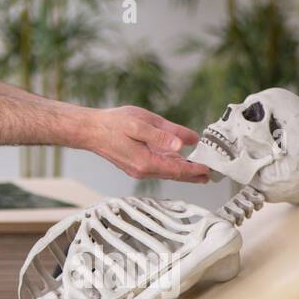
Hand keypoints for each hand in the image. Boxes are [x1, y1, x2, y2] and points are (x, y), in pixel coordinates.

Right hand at [82, 106, 210, 182]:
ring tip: (198, 170)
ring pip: (166, 172)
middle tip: (209, 175)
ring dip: (182, 171)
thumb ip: (163, 135)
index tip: (208, 168)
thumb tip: (184, 144)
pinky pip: (157, 168)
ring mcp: (137, 169)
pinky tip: (177, 161)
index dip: (194, 169)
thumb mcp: (140, 123)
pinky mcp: (134, 164)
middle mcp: (142, 170)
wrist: (89, 130)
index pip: (177, 170)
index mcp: (146, 161)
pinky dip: (170, 166)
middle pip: (173, 175)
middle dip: (192, 175)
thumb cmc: (111, 124)